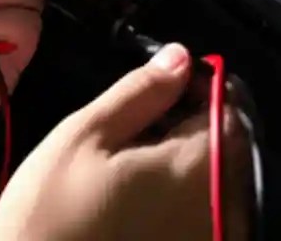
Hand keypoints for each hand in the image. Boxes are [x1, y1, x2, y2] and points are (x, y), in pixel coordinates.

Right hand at [0, 44, 252, 240]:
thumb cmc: (53, 213)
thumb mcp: (86, 134)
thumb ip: (140, 91)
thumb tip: (181, 56)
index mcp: (200, 164)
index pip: (227, 103)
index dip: (192, 85)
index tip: (155, 88)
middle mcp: (223, 203)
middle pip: (226, 143)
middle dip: (187, 124)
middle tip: (133, 130)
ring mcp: (213, 235)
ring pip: (215, 178)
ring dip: (183, 162)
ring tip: (130, 169)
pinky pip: (203, 212)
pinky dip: (178, 198)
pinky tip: (137, 203)